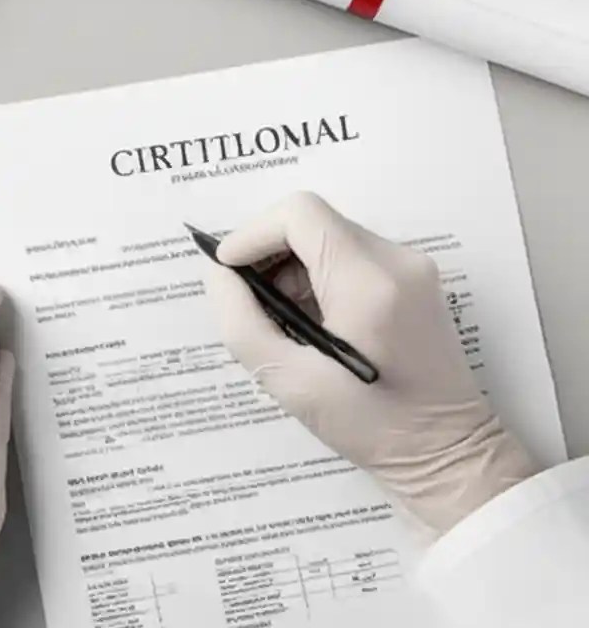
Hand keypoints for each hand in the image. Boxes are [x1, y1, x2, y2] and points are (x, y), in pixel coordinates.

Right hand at [204, 192, 537, 532]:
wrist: (446, 451)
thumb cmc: (371, 426)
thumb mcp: (289, 381)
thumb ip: (242, 322)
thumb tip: (219, 277)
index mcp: (368, 282)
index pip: (300, 214)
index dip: (253, 234)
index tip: (229, 271)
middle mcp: (396, 261)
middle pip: (313, 223)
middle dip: (269, 255)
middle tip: (250, 304)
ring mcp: (412, 268)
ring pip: (330, 237)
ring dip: (293, 269)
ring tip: (281, 322)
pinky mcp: (415, 280)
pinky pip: (352, 256)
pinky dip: (319, 277)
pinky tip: (312, 322)